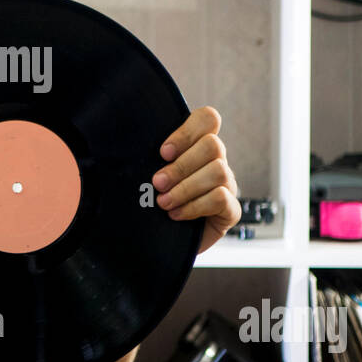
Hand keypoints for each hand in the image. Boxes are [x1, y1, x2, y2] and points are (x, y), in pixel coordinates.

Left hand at [151, 106, 240, 253]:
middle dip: (181, 166)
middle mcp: (216, 161)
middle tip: (158, 182)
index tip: (164, 152)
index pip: (208, 119)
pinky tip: (176, 214)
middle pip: (213, 145)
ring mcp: (227, 185)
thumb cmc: (152, 202)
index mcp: (198, 145)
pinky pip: (221, 198)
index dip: (187, 132)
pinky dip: (195, 206)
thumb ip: (149, 158)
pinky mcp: (231, 210)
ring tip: (164, 202)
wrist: (157, 242)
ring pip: (218, 171)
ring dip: (185, 187)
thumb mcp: (147, 175)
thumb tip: (130, 147)